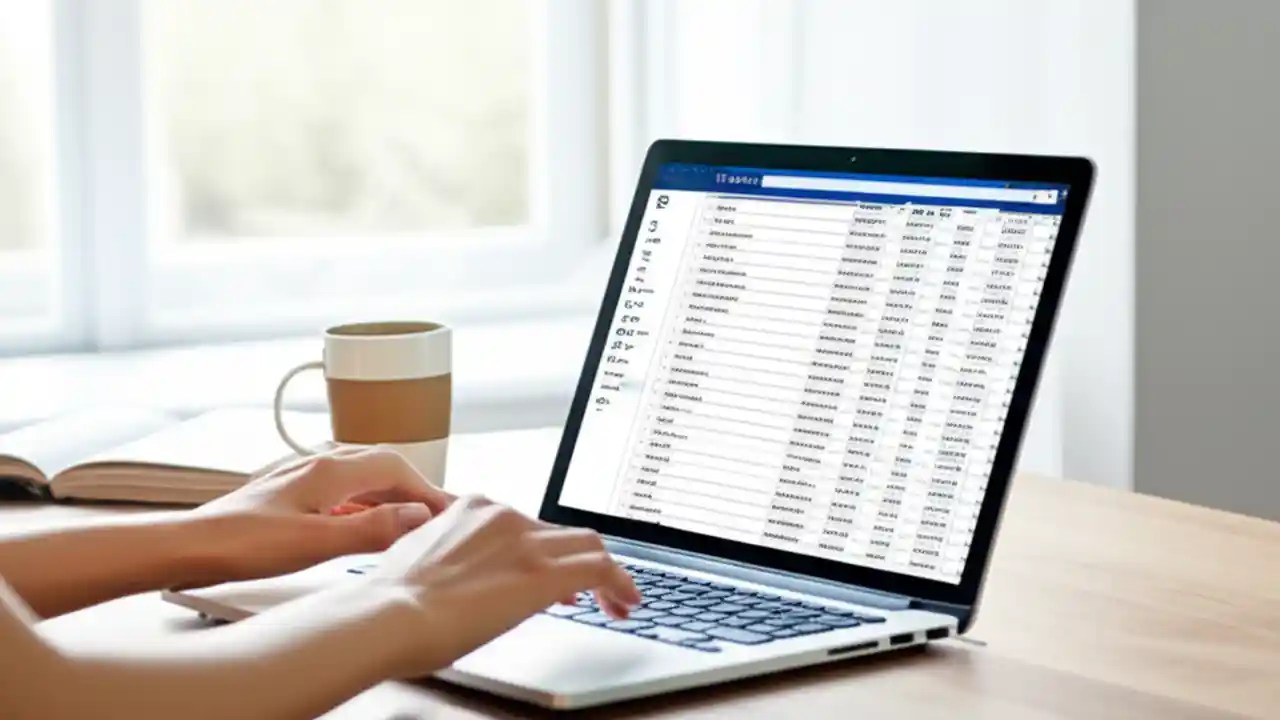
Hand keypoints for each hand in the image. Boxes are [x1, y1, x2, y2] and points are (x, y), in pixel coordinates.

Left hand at [182, 447, 455, 587]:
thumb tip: (417, 516)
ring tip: (409, 519)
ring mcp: (300, 478)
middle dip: (413, 488)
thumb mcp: (315, 543)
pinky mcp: (286, 495)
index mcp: (329, 471)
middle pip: (380, 466)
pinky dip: (363, 505)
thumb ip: (371, 529)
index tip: (449, 512)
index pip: (396, 468)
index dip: (427, 489)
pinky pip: (339, 492)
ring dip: (389, 495)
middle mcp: (317, 466)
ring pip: (360, 478)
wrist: (187, 547)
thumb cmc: (242, 544)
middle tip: (437, 513)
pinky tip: (361, 525)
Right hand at [366, 495, 640, 677]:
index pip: (528, 526)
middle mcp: (504, 515)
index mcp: (472, 510)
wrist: (389, 614)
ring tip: (617, 602)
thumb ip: (453, 560)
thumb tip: (462, 580)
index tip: (557, 578)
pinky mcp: (545, 572)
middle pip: (563, 533)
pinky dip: (619, 583)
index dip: (548, 551)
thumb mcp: (422, 563)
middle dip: (583, 562)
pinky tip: (626, 602)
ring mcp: (526, 540)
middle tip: (596, 593)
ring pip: (588, 545)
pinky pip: (599, 568)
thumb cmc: (391, 603)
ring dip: (606, 574)